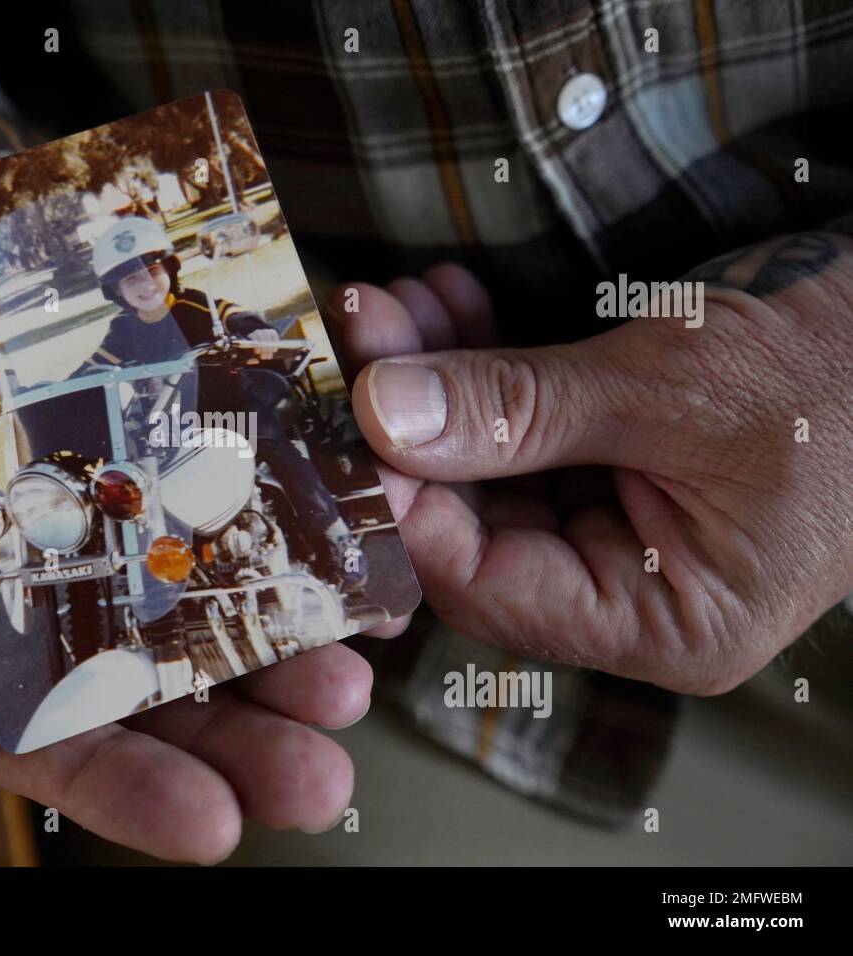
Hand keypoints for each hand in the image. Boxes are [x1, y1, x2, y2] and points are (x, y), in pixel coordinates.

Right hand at [0, 208, 372, 862]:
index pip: (40, 734)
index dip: (124, 786)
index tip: (212, 825)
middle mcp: (31, 578)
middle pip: (146, 688)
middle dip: (236, 741)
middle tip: (321, 778)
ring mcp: (92, 499)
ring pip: (198, 597)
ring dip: (278, 650)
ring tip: (352, 680)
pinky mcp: (132, 420)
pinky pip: (215, 482)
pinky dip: (274, 524)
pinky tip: (339, 556)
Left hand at [333, 241, 852, 695]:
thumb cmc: (837, 371)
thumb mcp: (667, 389)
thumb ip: (516, 411)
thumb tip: (379, 415)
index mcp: (660, 623)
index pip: (485, 586)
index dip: (404, 503)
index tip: (352, 411)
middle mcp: (628, 591)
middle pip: (470, 522)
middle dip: (408, 421)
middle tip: (364, 330)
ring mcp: (617, 528)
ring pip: (483, 469)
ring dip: (435, 381)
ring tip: (400, 302)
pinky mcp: (610, 467)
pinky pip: (520, 431)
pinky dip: (482, 369)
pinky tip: (450, 305)